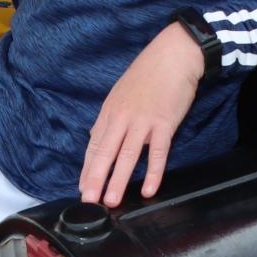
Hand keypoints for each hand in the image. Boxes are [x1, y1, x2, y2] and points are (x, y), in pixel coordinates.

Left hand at [80, 22, 203, 206]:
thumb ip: (112, 117)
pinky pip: (157, 152)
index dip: (88, 168)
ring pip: (127, 155)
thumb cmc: (149, 72)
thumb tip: (100, 138)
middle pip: (106, 152)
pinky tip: (149, 189)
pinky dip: (153, 172)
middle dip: (95, 178)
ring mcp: (143, 121)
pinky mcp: (164, 123)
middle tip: (88, 200)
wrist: (174, 55)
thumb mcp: (122, 92)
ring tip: (111, 201)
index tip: (82, 187)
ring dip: (119, 180)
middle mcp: (122, 117)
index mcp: (111, 111)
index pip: (95, 144)